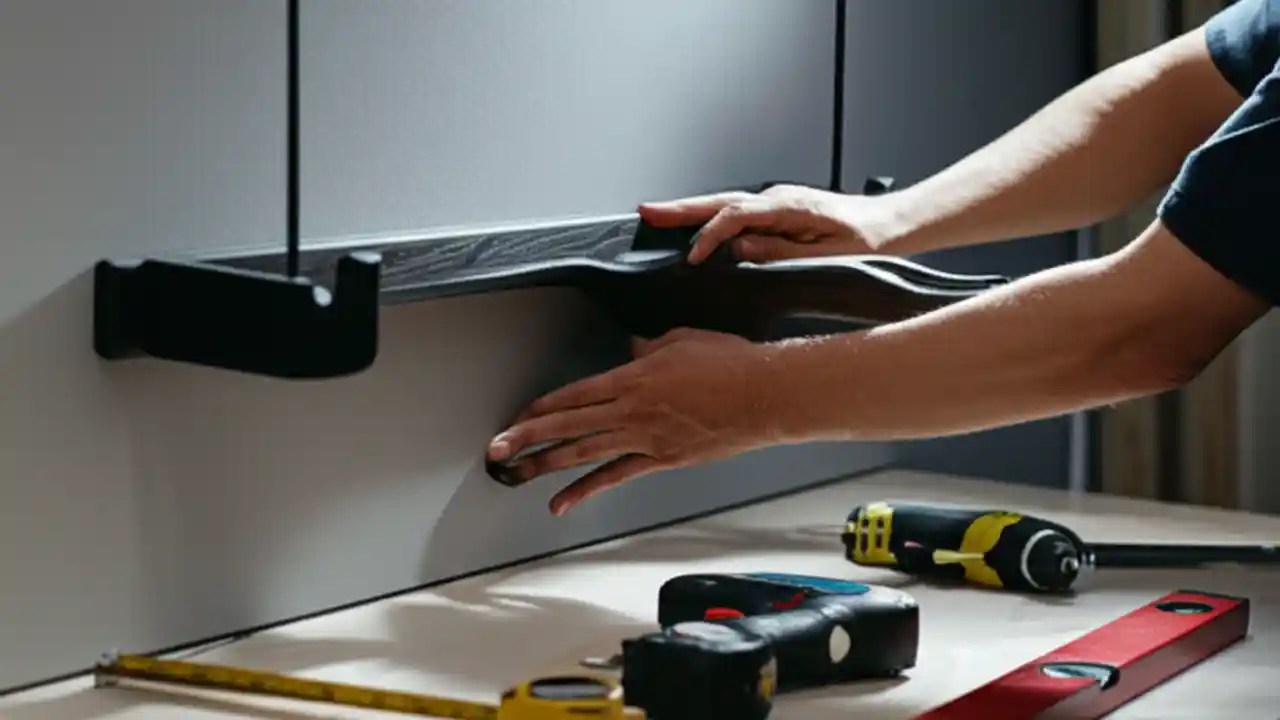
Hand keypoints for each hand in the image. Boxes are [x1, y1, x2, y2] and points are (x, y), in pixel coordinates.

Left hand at [486, 329, 784, 514]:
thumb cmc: (729, 362)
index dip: (541, 407)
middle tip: (496, 450)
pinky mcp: (661, 459)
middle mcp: (630, 410)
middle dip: (527, 438)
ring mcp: (644, 438)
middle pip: (567, 425)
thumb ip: (649, 348)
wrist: (764, 395)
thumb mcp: (680, 340)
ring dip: (545, 464)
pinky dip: (585, 490)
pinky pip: (615, 477)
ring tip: (516, 474)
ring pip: (582, 453)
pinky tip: (561, 502)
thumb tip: (633, 349)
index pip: (573, 394)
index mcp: (631, 376)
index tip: (517, 417)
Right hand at [638, 183, 901, 264]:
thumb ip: (780, 253)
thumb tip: (740, 250)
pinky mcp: (778, 211)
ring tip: (657, 214)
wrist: (890, 225)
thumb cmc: (865, 242)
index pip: (735, 217)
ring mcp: (776, 202)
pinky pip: (737, 212)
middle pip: (719, 201)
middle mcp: (778, 198)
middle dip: (680, 208)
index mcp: (788, 206)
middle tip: (646, 210)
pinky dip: (711, 216)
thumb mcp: (826, 255)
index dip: (709, 237)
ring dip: (691, 210)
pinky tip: (695, 226)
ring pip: (725, 204)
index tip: (692, 259)